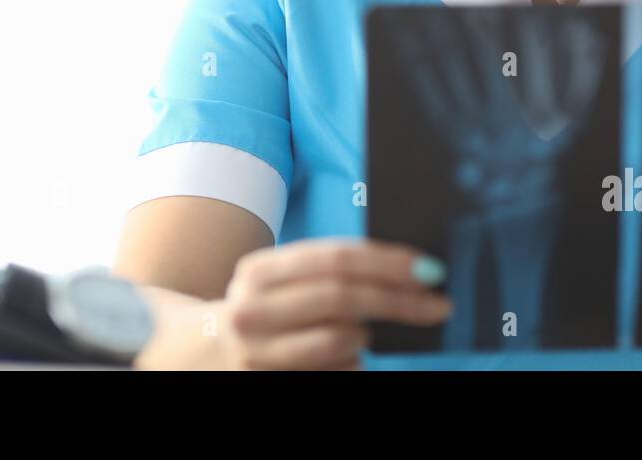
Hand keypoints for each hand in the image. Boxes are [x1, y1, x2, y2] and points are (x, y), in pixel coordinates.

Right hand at [215, 238, 452, 369]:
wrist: (203, 351)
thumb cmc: (265, 306)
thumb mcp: (280, 277)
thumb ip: (328, 269)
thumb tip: (407, 270)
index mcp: (260, 270)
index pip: (336, 259)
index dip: (388, 263)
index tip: (430, 269)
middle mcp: (252, 309)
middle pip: (343, 298)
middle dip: (399, 300)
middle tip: (438, 304)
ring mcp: (256, 352)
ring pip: (340, 341)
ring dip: (365, 335)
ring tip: (361, 331)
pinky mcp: (267, 381)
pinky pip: (335, 372)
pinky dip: (352, 362)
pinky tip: (343, 355)